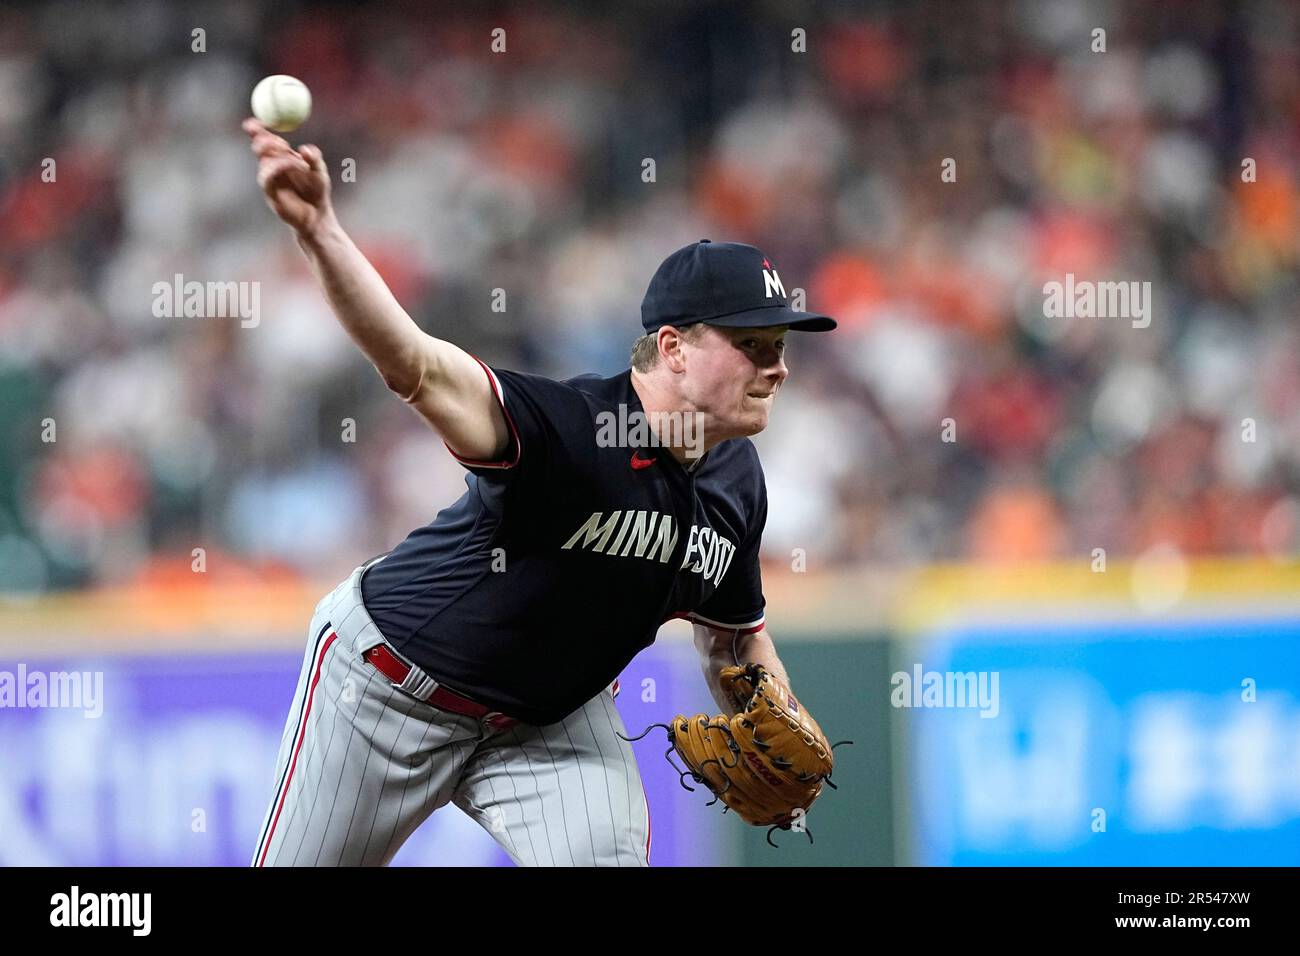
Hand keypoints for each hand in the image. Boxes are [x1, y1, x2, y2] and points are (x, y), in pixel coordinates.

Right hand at [243, 117, 332, 238]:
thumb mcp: (320, 171)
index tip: (257, 121)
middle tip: (271, 137)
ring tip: (299, 164)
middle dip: (262, 139)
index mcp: (282, 156)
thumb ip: (314, 158)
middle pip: (259, 147)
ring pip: (264, 161)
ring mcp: (270, 180)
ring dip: (279, 157)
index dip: (258, 128)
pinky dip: (277, 168)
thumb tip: (304, 148)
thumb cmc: (318, 191)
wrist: (317, 216)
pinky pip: (266, 178)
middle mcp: (273, 166)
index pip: (265, 138)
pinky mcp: (270, 193)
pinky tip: (290, 166)